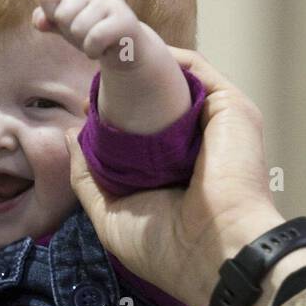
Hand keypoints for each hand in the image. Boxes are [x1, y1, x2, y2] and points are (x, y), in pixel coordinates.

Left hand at [33, 0, 152, 66]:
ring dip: (83, 43)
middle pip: (61, 14)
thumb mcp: (66, 25)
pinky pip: (93, 39)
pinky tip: (103, 48)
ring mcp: (111, 1)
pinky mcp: (123, 20)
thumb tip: (38, 21)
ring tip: (97, 38)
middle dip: (70, 32)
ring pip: (77, 28)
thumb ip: (47, 20)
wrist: (126, 49)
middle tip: (87, 32)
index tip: (70, 20)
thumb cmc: (92, 32)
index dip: (52, 16)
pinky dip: (93, 51)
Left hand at [66, 47, 292, 305]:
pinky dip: (167, 57)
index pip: (142, 134)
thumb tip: (73, 135)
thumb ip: (88, 177)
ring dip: (144, 67)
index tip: (84, 106)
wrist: (214, 254)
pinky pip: (197, 70)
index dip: (114, 117)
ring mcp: (217, 126)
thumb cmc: (166, 249)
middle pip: (157, 104)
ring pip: (176, 83)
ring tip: (108, 53)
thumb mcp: (110, 215)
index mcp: (172, 174)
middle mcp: (196, 147)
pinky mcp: (232, 109)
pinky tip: (133, 51)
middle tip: (92, 76)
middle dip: (127, 88)